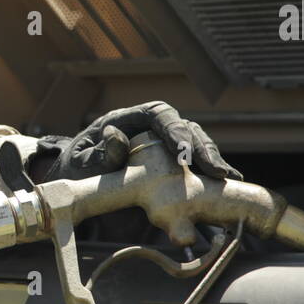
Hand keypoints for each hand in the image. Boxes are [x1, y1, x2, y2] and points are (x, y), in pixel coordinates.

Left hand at [29, 101, 239, 183]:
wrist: (74, 189)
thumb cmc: (75, 172)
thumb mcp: (79, 164)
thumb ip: (97, 153)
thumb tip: (116, 137)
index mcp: (128, 120)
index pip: (158, 114)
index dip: (174, 129)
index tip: (183, 152)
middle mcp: (150, 130)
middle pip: (184, 128)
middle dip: (201, 148)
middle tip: (215, 172)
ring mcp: (163, 148)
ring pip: (195, 145)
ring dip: (211, 160)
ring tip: (226, 179)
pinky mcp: (170, 168)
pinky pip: (194, 167)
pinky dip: (210, 176)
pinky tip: (229, 186)